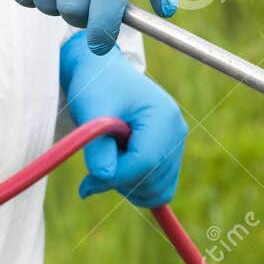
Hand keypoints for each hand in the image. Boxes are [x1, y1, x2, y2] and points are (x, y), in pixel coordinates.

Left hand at [60, 33, 187, 207]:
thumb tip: (104, 176)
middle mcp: (176, 132)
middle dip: (120, 182)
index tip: (87, 182)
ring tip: (110, 159)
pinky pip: (159, 188)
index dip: (114, 178)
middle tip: (95, 167)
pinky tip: (119, 168)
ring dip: (127, 186)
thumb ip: (97, 145)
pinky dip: (137, 187)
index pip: (144, 163)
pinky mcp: (171, 154)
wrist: (104, 73)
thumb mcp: (91, 112)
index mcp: (162, 116)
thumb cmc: (97, 87)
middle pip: (153, 181)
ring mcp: (176, 144)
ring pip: (158, 190)